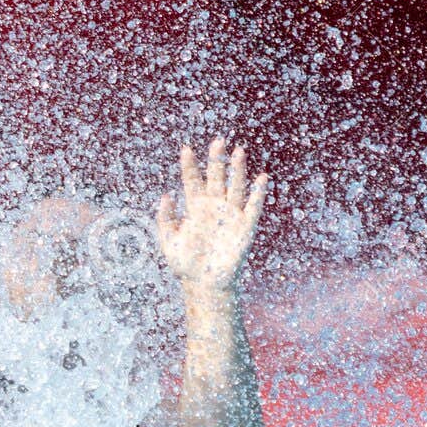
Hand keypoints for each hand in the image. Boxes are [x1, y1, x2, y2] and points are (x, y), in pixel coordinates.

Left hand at [156, 140, 267, 293]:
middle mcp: (214, 207)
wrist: (204, 285)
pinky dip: (258, 193)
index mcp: (195, 208)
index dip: (190, 166)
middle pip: (216, 177)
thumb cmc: (185, 264)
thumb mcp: (169, 240)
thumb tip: (166, 195)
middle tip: (217, 141)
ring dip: (238, 170)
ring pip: (235, 187)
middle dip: (216, 160)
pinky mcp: (245, 227)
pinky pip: (253, 207)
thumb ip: (166, 218)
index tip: (186, 149)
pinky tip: (261, 178)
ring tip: (238, 151)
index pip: (193, 181)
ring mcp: (230, 215)